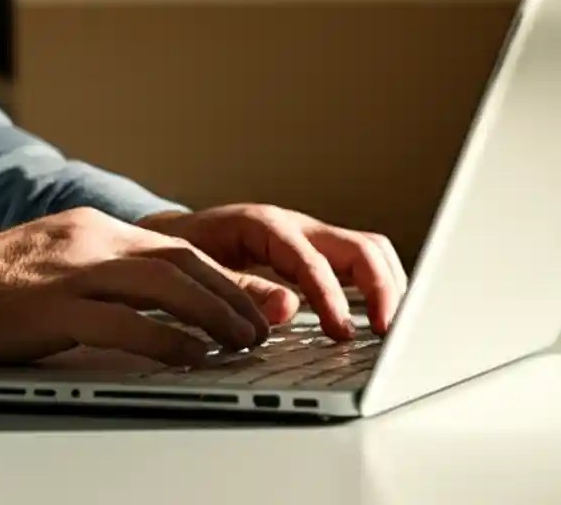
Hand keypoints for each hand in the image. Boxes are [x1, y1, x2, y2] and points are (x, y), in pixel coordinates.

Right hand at [0, 207, 294, 367]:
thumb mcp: (57, 264)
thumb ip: (107, 273)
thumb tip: (162, 301)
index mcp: (94, 228)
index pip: (178, 247)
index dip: (224, 277)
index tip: (256, 302)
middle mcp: (90, 240)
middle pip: (182, 261)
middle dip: (231, 295)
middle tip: (262, 326)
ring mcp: (72, 270)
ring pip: (164, 285)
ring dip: (212, 315)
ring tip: (242, 343)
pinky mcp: (52, 306)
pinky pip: (124, 323)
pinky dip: (166, 340)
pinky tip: (191, 357)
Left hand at [139, 204, 407, 339]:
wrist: (170, 236)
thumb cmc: (180, 253)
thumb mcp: (199, 271)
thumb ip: (241, 289)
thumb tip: (287, 308)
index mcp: (265, 226)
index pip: (313, 260)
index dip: (331, 298)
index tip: (343, 333)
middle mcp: (298, 227)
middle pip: (361, 246)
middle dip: (381, 289)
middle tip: (387, 333)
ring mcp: (312, 238)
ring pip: (370, 252)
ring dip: (388, 288)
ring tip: (390, 329)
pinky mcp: (319, 254)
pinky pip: (362, 264)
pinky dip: (378, 288)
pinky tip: (380, 317)